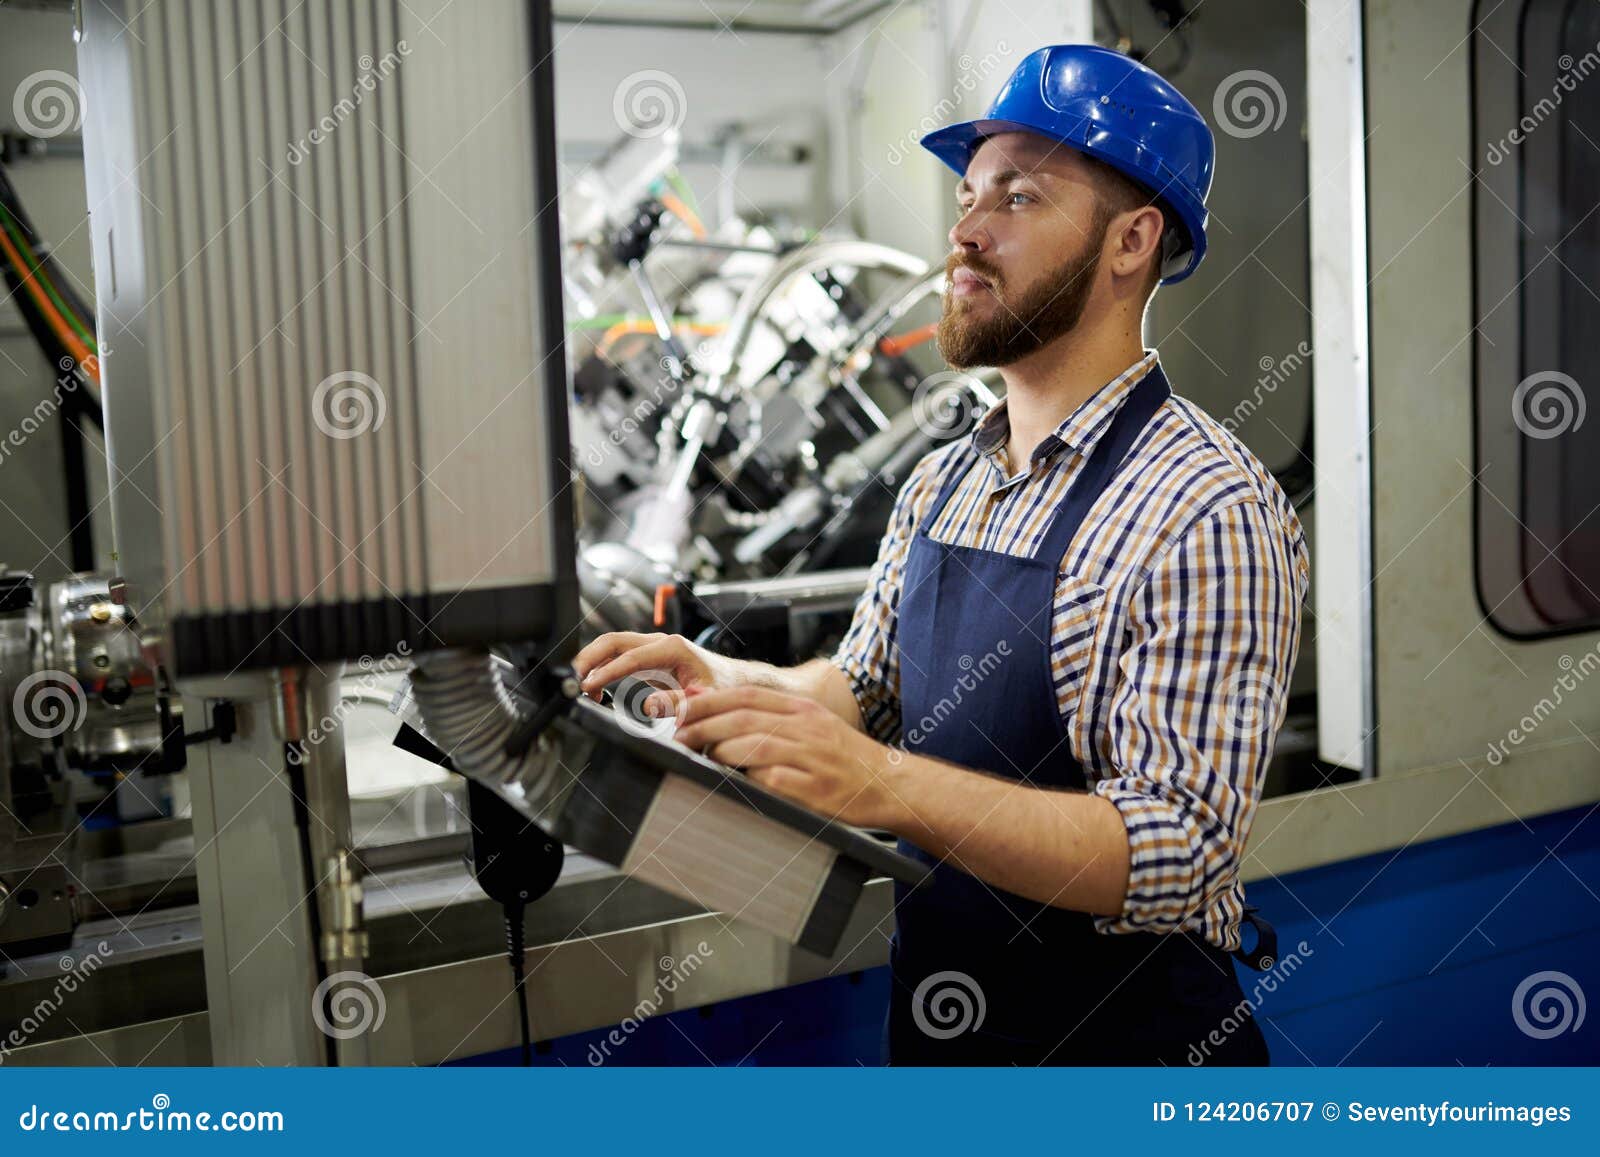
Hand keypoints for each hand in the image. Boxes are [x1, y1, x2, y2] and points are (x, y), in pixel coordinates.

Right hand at [573, 631, 738, 717]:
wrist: (731, 681)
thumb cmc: (721, 687)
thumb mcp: (705, 699)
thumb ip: (679, 703)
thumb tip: (648, 706)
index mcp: (673, 648)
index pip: (631, 655)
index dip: (608, 671)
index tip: (591, 687)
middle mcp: (659, 643)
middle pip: (614, 641)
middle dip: (590, 658)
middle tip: (574, 680)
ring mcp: (651, 648)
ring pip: (611, 646)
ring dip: (592, 663)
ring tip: (583, 689)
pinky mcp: (646, 658)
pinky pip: (616, 658)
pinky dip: (601, 670)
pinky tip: (598, 690)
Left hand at [673, 687, 901, 828]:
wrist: (890, 783)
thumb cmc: (843, 757)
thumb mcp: (809, 725)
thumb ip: (764, 715)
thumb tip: (710, 706)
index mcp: (802, 709)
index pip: (746, 695)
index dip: (709, 701)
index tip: (681, 710)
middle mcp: (807, 728)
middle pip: (744, 719)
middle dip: (703, 726)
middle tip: (679, 737)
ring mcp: (812, 758)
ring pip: (755, 746)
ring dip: (720, 752)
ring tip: (698, 759)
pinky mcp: (815, 789)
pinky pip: (774, 780)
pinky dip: (748, 779)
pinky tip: (732, 782)